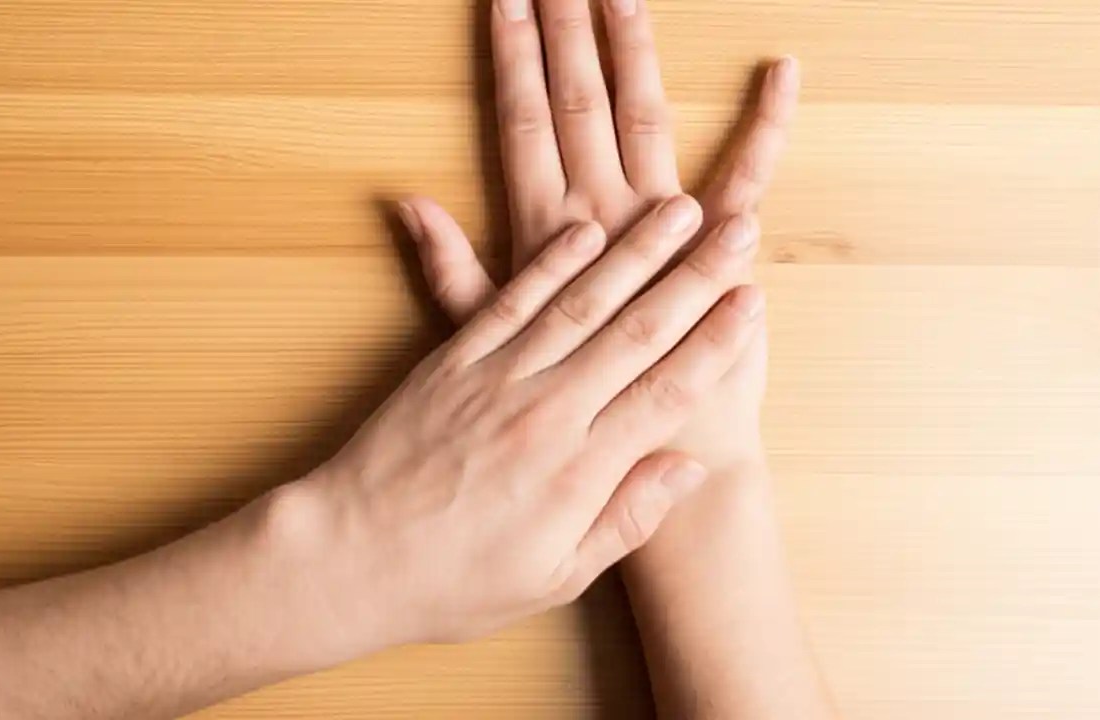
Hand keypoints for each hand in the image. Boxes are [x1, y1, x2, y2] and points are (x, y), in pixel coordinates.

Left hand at [277, 197, 761, 663]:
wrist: (347, 558)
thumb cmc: (453, 581)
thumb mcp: (552, 579)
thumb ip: (625, 520)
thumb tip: (687, 468)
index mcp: (580, 470)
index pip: (666, 392)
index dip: (715, 342)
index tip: (752, 301)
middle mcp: (547, 411)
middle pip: (637, 332)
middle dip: (694, 277)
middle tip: (737, 232)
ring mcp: (498, 378)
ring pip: (582, 302)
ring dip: (634, 252)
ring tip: (677, 210)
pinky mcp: (453, 360)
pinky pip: (510, 299)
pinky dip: (549, 262)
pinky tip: (584, 229)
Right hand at [402, 0, 797, 467]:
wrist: (665, 485)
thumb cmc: (563, 429)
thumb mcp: (481, 358)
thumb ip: (454, 275)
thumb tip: (412, 204)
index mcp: (544, 248)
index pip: (522, 130)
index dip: (514, 61)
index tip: (508, 3)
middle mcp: (604, 233)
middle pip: (580, 110)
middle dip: (568, 34)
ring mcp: (667, 246)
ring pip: (647, 129)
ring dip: (636, 56)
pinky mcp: (724, 264)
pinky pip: (747, 183)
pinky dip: (766, 129)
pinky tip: (783, 73)